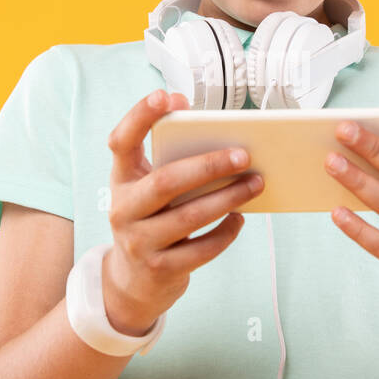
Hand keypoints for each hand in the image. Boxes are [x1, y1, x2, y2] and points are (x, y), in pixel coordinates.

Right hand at [103, 90, 264, 334]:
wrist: (133, 282)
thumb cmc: (153, 220)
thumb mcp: (149, 191)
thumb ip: (172, 164)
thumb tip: (218, 136)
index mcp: (122, 179)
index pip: (121, 142)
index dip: (139, 117)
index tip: (166, 96)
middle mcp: (123, 209)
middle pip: (165, 182)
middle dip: (207, 166)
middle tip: (244, 155)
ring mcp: (138, 242)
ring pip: (188, 217)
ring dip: (228, 198)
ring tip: (256, 183)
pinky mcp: (160, 269)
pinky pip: (201, 249)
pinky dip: (225, 232)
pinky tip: (240, 218)